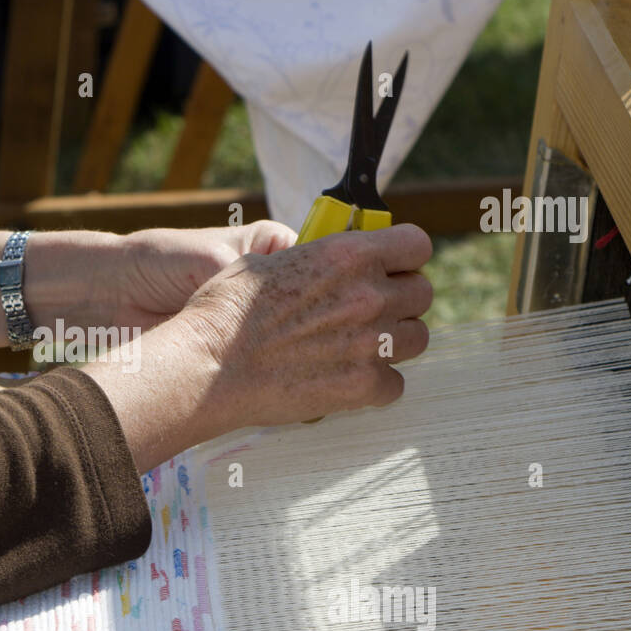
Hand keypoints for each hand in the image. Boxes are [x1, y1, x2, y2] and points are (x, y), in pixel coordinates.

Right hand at [81, 224, 432, 471]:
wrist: (208, 366)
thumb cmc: (225, 311)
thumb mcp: (268, 261)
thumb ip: (315, 259)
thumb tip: (329, 263)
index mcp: (348, 254)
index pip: (416, 245)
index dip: (405, 258)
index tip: (391, 269)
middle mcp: (368, 294)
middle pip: (422, 293)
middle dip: (401, 301)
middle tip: (370, 313)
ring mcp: (369, 342)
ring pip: (416, 339)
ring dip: (392, 342)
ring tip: (358, 348)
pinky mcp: (362, 386)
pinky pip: (395, 385)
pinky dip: (375, 386)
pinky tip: (344, 379)